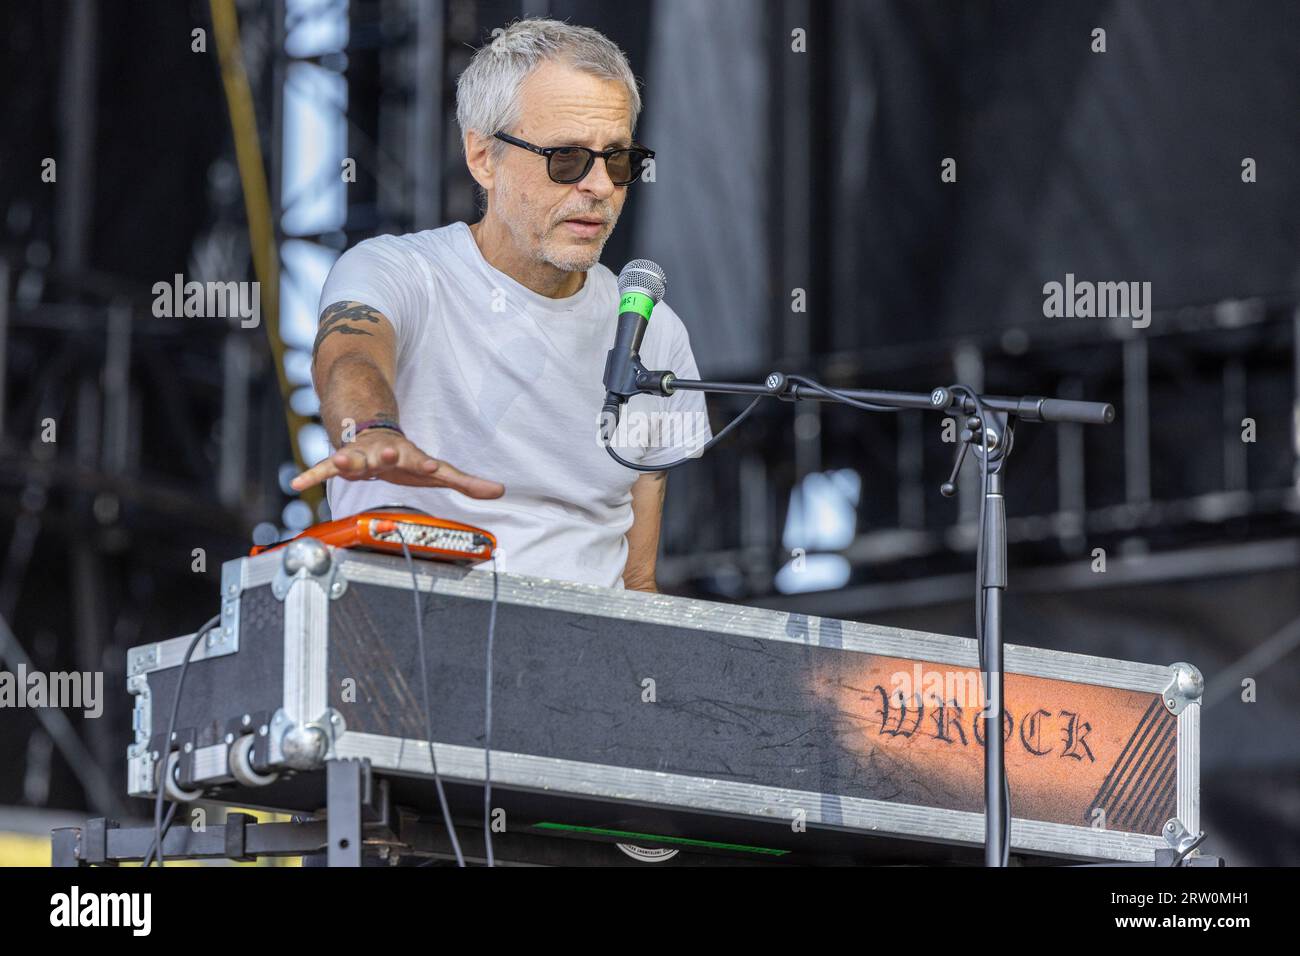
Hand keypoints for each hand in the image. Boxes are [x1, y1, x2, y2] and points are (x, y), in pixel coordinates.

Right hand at [290, 429, 504, 498]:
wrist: (372, 426)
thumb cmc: (406, 456)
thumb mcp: (435, 468)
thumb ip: (465, 481)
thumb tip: (501, 491)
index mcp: (408, 456)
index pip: (419, 461)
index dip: (424, 464)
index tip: (431, 467)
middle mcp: (384, 452)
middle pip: (384, 454)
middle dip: (383, 455)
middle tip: (384, 454)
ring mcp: (361, 455)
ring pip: (352, 456)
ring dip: (347, 459)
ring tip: (338, 460)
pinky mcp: (341, 461)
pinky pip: (323, 469)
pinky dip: (311, 475)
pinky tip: (295, 485)